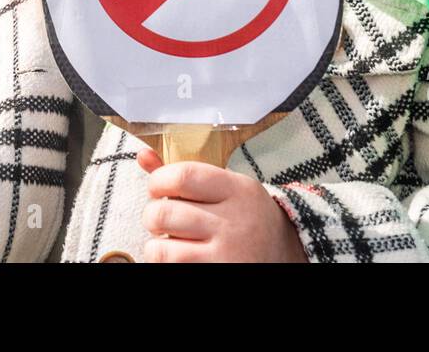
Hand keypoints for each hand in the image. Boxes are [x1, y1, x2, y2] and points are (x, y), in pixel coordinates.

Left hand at [136, 147, 307, 261]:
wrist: (285, 255)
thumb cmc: (248, 219)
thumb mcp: (228, 189)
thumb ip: (186, 174)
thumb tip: (144, 155)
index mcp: (238, 190)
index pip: (184, 176)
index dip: (158, 181)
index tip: (157, 188)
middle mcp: (235, 221)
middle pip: (165, 212)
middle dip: (152, 215)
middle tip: (161, 219)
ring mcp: (227, 253)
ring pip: (162, 247)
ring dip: (156, 245)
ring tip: (170, 242)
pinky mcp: (218, 272)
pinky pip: (171, 266)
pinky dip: (165, 261)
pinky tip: (179, 256)